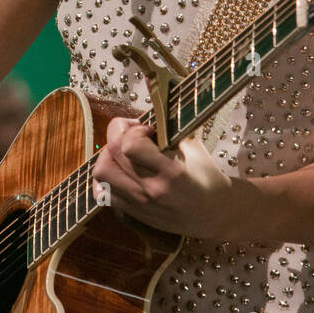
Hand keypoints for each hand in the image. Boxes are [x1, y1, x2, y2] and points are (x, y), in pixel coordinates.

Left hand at [90, 116, 235, 238]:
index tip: (148, 129)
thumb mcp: (194, 147)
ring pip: (100, 172)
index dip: (134, 129)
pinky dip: (105, 176)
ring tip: (125, 151)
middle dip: (119, 133)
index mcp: (171, 173)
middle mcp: (151, 190)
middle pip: (112, 153)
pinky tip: (120, 170)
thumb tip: (152, 97)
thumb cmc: (206, 177)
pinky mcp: (131, 212)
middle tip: (136, 134)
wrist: (212, 215)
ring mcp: (138, 204)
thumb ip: (170, 126)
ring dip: (108, 154)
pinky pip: (101, 192)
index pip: (131, 145)